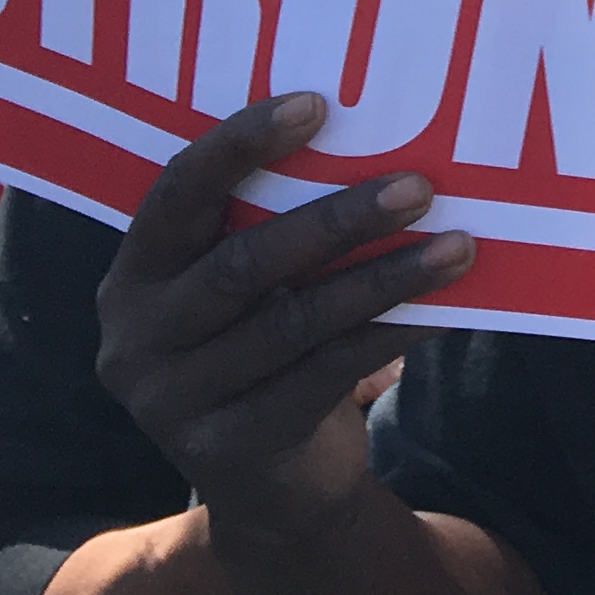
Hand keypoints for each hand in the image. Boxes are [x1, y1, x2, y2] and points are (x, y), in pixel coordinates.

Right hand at [93, 94, 474, 545]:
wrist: (271, 488)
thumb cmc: (269, 348)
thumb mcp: (250, 290)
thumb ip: (274, 226)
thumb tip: (386, 139)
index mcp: (136, 274)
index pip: (178, 193)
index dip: (241, 145)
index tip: (318, 106)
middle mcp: (136, 336)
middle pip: (243, 263)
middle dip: (338, 220)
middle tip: (420, 187)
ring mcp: (172, 401)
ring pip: (292, 323)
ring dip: (384, 279)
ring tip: (459, 247)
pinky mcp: (227, 449)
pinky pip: (322, 376)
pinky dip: (390, 334)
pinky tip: (445, 309)